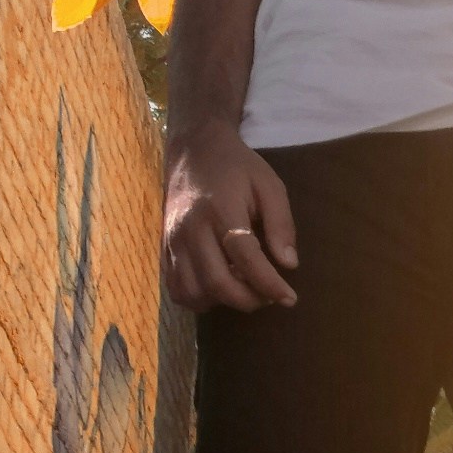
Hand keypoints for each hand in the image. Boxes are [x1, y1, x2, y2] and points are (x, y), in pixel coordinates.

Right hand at [163, 121, 299, 309]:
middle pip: (217, 282)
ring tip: (243, 287)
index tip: (289, 298)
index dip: (268, 283)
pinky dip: (199, 299)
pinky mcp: (163, 248)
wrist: (193, 151)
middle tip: (269, 296)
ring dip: (222, 301)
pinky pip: (176, 288)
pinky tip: (218, 287)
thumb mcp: (269, 185)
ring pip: (193, 292)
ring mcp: (172, 241)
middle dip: (248, 300)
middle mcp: (191, 229)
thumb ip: (281, 224)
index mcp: (220, 209)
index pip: (245, 257)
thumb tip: (289, 264)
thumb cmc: (237, 167)